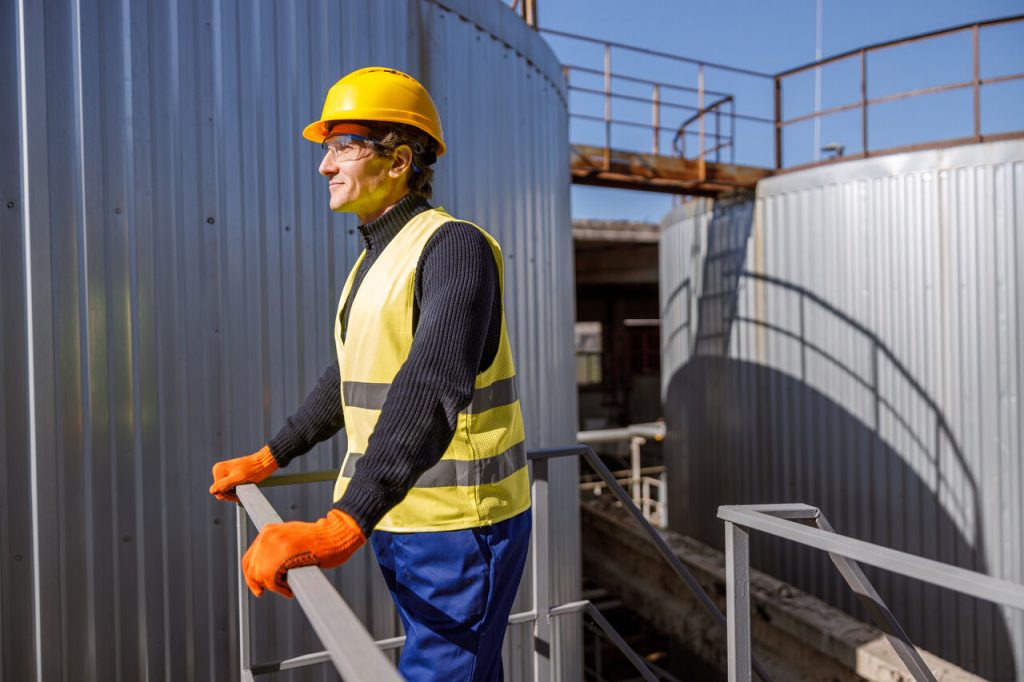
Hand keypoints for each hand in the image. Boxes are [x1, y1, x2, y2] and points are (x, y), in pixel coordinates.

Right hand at [209, 445, 278, 501]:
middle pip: (220, 491)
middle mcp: (219, 470)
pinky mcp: (230, 474)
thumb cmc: (254, 469)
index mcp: (218, 470)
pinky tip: (243, 486)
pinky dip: (236, 489)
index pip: (217, 491)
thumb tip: (212, 491)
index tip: (238, 495)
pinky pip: (229, 486)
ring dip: (234, 492)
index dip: (228, 496)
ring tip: (244, 488)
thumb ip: (224, 485)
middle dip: (230, 494)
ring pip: (225, 490)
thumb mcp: (239, 478)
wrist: (264, 462)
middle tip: (242, 493)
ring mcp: (224, 472)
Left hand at [241, 509, 364, 597]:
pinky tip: (291, 589)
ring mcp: (273, 546)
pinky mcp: (281, 557)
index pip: (250, 557)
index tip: (258, 587)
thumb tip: (265, 569)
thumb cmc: (321, 540)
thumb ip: (277, 549)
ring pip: (260, 576)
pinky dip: (281, 589)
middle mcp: (267, 536)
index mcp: (269, 530)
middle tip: (272, 591)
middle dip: (260, 583)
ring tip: (289, 587)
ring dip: (274, 586)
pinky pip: (271, 582)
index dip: (251, 575)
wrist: (336, 534)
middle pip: (252, 568)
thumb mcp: (293, 538)